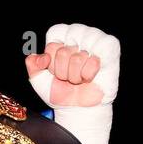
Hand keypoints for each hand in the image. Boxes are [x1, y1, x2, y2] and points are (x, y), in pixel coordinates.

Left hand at [24, 23, 121, 143]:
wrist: (77, 108)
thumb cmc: (61, 91)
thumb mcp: (39, 79)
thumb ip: (32, 64)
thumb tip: (41, 57)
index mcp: (61, 37)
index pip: (51, 43)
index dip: (51, 61)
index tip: (55, 71)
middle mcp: (78, 35)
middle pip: (63, 51)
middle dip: (63, 71)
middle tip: (69, 78)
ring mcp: (94, 40)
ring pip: (78, 56)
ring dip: (77, 74)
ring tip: (80, 78)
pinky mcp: (110, 48)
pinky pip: (95, 58)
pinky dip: (90, 72)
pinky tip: (90, 76)